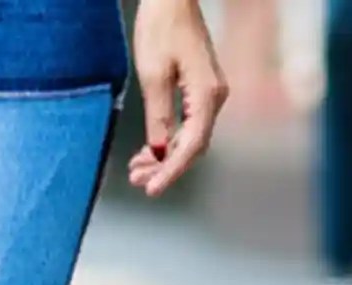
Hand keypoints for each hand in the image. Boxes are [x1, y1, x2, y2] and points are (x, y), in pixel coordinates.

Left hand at [128, 0, 228, 196]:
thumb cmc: (161, 29)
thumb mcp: (153, 75)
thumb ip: (159, 116)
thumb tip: (160, 151)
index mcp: (207, 94)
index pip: (192, 145)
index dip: (171, 171)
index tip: (151, 189)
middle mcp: (215, 96)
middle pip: (193, 146)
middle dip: (165, 167)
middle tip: (136, 180)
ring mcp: (210, 93)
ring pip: (190, 138)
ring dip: (165, 157)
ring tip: (137, 170)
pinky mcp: (201, 89)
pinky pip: (188, 124)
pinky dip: (169, 140)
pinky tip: (149, 151)